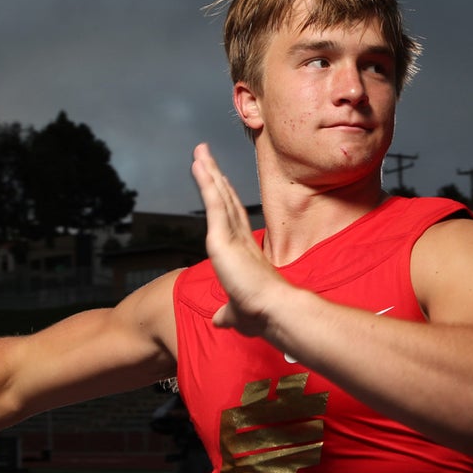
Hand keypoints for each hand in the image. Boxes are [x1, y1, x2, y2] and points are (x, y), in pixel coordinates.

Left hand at [191, 143, 290, 335]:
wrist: (273, 312)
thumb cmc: (262, 314)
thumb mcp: (237, 314)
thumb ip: (227, 314)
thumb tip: (219, 321)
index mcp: (244, 251)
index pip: (231, 218)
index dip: (224, 197)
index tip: (218, 181)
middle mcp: (240, 238)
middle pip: (225, 199)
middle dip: (215, 176)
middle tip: (205, 155)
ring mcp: (233, 235)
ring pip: (219, 196)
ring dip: (209, 172)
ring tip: (199, 151)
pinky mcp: (224, 237)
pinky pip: (214, 203)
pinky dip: (206, 183)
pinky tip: (199, 165)